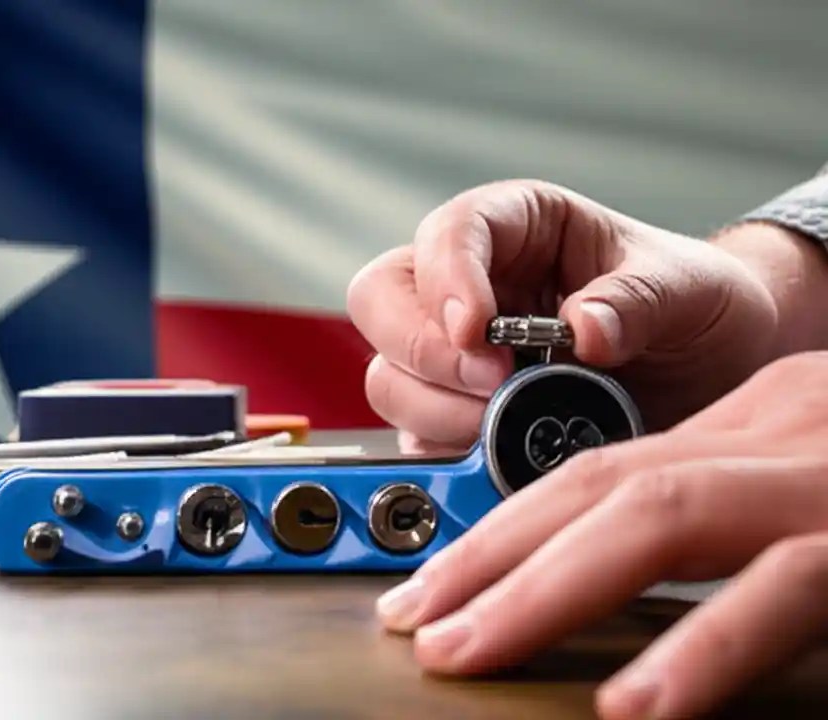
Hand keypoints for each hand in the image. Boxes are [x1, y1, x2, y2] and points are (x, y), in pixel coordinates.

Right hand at [347, 180, 779, 452]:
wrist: (719, 373)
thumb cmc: (696, 305)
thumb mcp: (687, 288)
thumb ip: (636, 301)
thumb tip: (584, 330)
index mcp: (515, 227)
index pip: (447, 232)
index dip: (447, 277)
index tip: (475, 329)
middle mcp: (468, 287)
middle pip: (380, 300)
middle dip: (421, 349)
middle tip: (487, 384)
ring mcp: (454, 356)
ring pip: (389, 376)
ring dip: (434, 409)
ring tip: (505, 428)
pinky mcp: (457, 417)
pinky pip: (418, 439)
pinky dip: (448, 455)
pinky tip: (501, 457)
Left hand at [375, 351, 827, 718]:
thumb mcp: (816, 498)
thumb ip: (730, 530)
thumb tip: (622, 584)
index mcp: (759, 422)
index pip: (600, 466)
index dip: (504, 528)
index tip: (435, 584)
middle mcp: (780, 433)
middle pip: (601, 484)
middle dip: (491, 556)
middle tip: (412, 620)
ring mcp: (823, 480)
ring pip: (657, 517)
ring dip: (544, 591)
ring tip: (464, 652)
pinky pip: (782, 588)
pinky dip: (701, 646)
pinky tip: (632, 706)